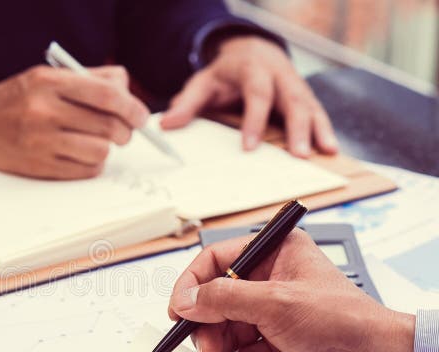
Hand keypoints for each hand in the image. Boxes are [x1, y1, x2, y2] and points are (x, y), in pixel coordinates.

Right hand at [0, 65, 148, 179]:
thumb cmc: (21, 97)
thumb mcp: (50, 76)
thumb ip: (91, 78)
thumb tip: (129, 95)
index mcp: (50, 82)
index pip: (106, 96)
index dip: (132, 108)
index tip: (140, 117)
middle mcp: (44, 111)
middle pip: (107, 126)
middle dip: (124, 131)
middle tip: (123, 132)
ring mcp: (41, 142)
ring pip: (100, 151)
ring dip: (107, 149)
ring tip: (97, 142)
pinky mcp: (39, 166)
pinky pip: (84, 170)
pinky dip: (92, 164)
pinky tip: (83, 155)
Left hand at [160, 36, 337, 157]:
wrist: (249, 52)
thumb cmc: (225, 73)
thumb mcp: (201, 83)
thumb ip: (187, 103)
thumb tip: (166, 124)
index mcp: (252, 68)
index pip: (256, 93)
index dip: (255, 120)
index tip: (249, 147)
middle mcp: (279, 74)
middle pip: (292, 99)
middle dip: (298, 127)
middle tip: (299, 155)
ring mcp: (294, 84)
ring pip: (310, 105)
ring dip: (318, 130)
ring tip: (325, 151)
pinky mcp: (304, 95)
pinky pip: (317, 111)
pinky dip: (324, 129)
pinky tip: (329, 147)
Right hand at [168, 229, 415, 351]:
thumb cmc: (342, 322)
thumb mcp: (274, 303)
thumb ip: (223, 299)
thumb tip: (186, 300)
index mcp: (273, 254)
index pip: (215, 261)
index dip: (191, 285)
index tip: (178, 311)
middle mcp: (269, 283)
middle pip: (214, 303)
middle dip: (205, 331)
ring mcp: (271, 317)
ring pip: (224, 334)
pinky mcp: (274, 349)